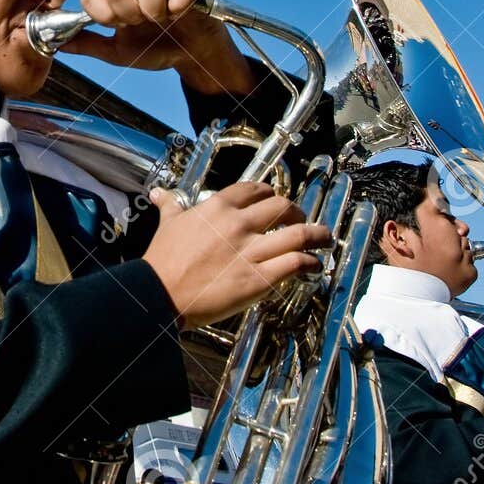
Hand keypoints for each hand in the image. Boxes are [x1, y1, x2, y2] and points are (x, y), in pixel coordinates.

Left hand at [60, 0, 253, 93]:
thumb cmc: (155, 47)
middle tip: (145, 23)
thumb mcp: (118, 51)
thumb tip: (57, 43)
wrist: (192, 54)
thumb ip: (89, 44)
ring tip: (164, 19)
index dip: (101, 15)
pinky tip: (181, 13)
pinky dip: (178, 6)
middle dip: (129, 16)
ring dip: (155, 11)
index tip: (117, 27)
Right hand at [142, 182, 332, 326]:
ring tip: (324, 238)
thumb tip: (159, 194)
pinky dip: (311, 262)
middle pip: (282, 207)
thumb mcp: (168, 225)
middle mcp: (238, 224)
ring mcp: (251, 251)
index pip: (256, 189)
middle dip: (297, 213)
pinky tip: (314, 265)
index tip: (275, 200)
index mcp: (218, 207)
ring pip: (299, 234)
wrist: (159, 294)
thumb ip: (171, 206)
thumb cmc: (162, 262)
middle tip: (300, 221)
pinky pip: (296, 263)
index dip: (271, 194)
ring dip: (317, 235)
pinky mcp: (259, 279)